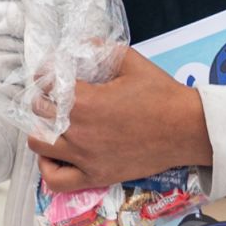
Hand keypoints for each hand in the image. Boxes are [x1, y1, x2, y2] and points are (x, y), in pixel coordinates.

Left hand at [31, 49, 211, 195]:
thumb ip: (100, 49)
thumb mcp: (130, 61)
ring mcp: (86, 157)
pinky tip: (56, 155)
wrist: (187, 129)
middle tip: (55, 97)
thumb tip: (79, 45)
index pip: (45, 85)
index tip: (51, 74)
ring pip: (39, 145)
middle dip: (43, 100)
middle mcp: (79, 131)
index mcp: (85, 101)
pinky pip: (56, 180)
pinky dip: (48, 168)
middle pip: (38, 113)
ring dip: (41, 131)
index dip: (45, 76)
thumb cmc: (162, 95)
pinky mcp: (96, 176)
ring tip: (53, 124)